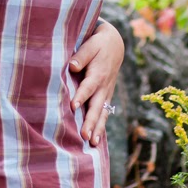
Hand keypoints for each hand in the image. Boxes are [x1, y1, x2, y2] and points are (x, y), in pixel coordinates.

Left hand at [70, 18, 123, 145]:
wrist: (115, 45)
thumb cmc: (99, 44)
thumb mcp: (91, 44)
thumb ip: (82, 54)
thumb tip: (73, 65)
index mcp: (98, 73)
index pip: (88, 86)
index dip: (81, 96)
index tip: (73, 106)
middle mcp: (104, 86)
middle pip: (96, 106)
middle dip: (90, 121)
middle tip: (84, 136)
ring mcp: (106, 93)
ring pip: (102, 113)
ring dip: (97, 128)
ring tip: (92, 143)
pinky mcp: (106, 97)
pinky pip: (104, 114)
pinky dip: (101, 127)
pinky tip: (96, 140)